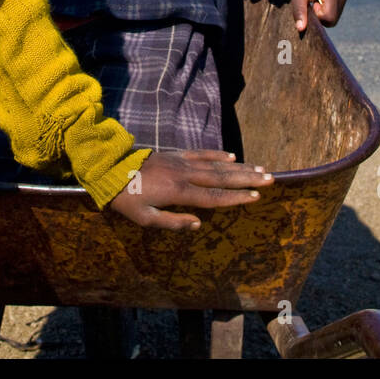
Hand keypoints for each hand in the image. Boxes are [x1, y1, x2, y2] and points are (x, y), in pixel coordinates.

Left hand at [107, 150, 273, 229]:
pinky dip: (217, 154)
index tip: (257, 196)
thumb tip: (200, 225)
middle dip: (247, 179)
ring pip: (215, 164)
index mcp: (179, 192)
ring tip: (259, 168)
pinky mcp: (174, 154)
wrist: (110, 170)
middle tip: (270, 178)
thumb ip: (174, 222)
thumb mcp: (145, 219)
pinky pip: (200, 153)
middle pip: (222, 177)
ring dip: (239, 167)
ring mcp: (180, 162)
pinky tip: (232, 156)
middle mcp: (184, 174)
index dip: (237, 197)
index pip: (214, 197)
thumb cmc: (128, 200)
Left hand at [287, 0, 346, 31]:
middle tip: (312, 3)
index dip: (317, 16)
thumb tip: (301, 29)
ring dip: (323, 14)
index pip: (329, 19)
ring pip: (334, 18)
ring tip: (315, 1)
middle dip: (320, 16)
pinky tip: (319, 0)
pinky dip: (326, 11)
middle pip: (333, 20)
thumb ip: (299, 12)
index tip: (311, 4)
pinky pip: (335, 12)